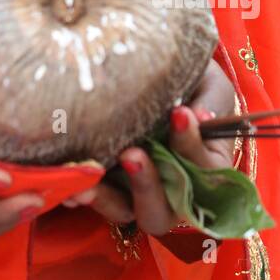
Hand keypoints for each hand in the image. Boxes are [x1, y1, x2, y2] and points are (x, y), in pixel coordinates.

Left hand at [61, 59, 237, 243]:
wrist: (156, 67)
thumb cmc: (191, 80)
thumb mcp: (208, 84)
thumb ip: (210, 100)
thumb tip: (199, 117)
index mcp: (206, 166)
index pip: (205, 169)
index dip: (192, 146)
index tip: (179, 113)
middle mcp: (173, 189)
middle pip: (164, 212)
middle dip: (148, 187)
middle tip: (132, 155)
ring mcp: (136, 191)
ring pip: (125, 211)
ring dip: (106, 198)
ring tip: (88, 178)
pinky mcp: (107, 184)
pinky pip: (96, 199)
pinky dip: (83, 193)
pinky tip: (69, 185)